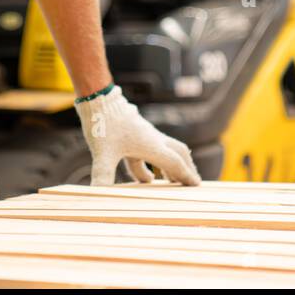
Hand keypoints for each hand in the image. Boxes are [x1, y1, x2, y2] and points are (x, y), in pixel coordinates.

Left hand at [74, 84, 201, 185]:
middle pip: (178, 153)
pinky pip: (147, 152)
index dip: (186, 175)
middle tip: (192, 181)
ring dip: (170, 166)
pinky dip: (150, 166)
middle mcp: (152, 139)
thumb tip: (97, 194)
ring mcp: (143, 135)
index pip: (175, 163)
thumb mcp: (102, 153)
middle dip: (186, 167)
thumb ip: (102, 175)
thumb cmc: (104, 125)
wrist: (99, 99)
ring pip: (165, 151)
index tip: (197, 185)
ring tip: (171, 182)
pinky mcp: (133, 133)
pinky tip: (146, 179)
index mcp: (151, 145)